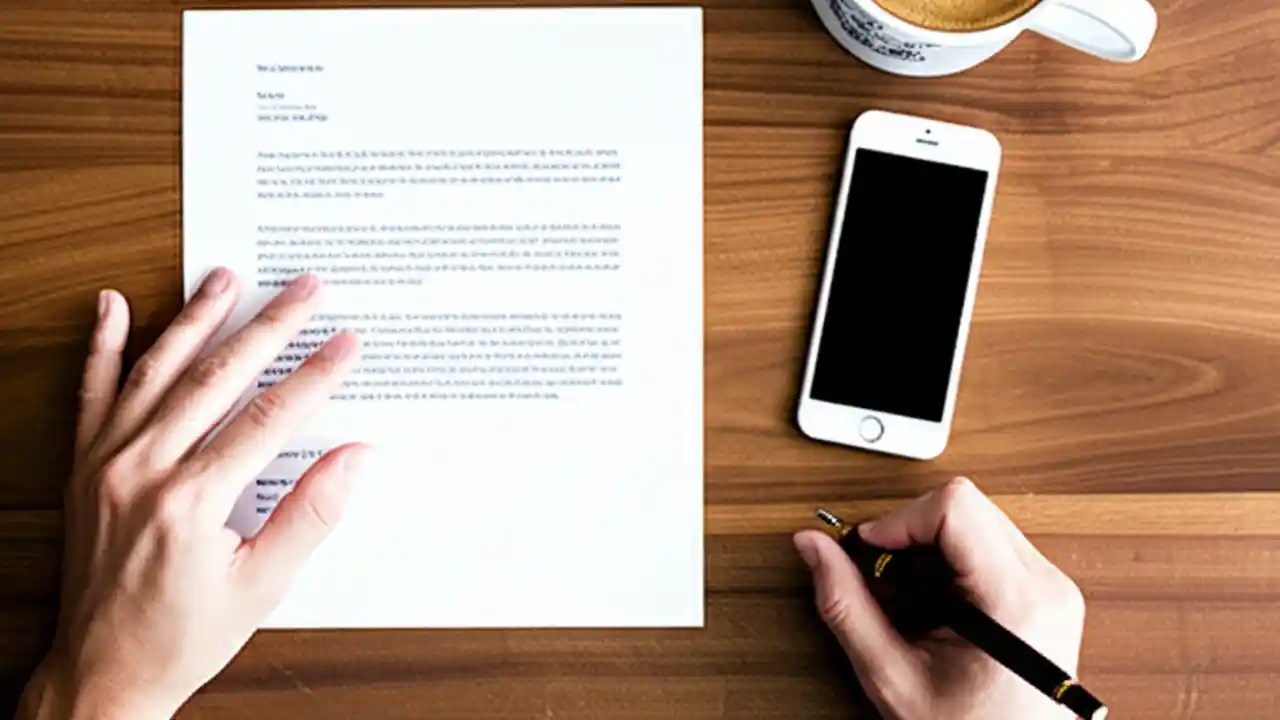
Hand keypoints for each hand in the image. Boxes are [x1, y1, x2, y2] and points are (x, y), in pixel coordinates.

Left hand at [17, 270, 369, 719]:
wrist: (102, 671)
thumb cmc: (181, 636)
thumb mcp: (263, 586)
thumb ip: (310, 515)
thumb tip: (355, 460)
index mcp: (191, 501)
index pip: (268, 418)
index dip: (315, 375)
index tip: (344, 343)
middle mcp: (142, 470)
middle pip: (217, 378)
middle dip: (269, 328)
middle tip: (304, 289)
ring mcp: (107, 462)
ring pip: (157, 371)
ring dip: (196, 319)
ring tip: (227, 278)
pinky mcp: (84, 466)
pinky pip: (92, 394)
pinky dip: (103, 347)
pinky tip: (114, 308)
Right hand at [794, 478, 1085, 719]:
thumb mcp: (893, 677)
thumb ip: (846, 606)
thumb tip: (813, 548)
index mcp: (1014, 601)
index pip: (955, 507)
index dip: (899, 518)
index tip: (869, 548)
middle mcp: (1044, 583)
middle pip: (965, 504)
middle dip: (910, 530)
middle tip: (883, 574)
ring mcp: (1051, 584)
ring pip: (977, 515)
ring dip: (930, 543)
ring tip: (911, 594)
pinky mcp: (1047, 588)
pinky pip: (992, 539)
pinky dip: (951, 556)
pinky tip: (937, 600)